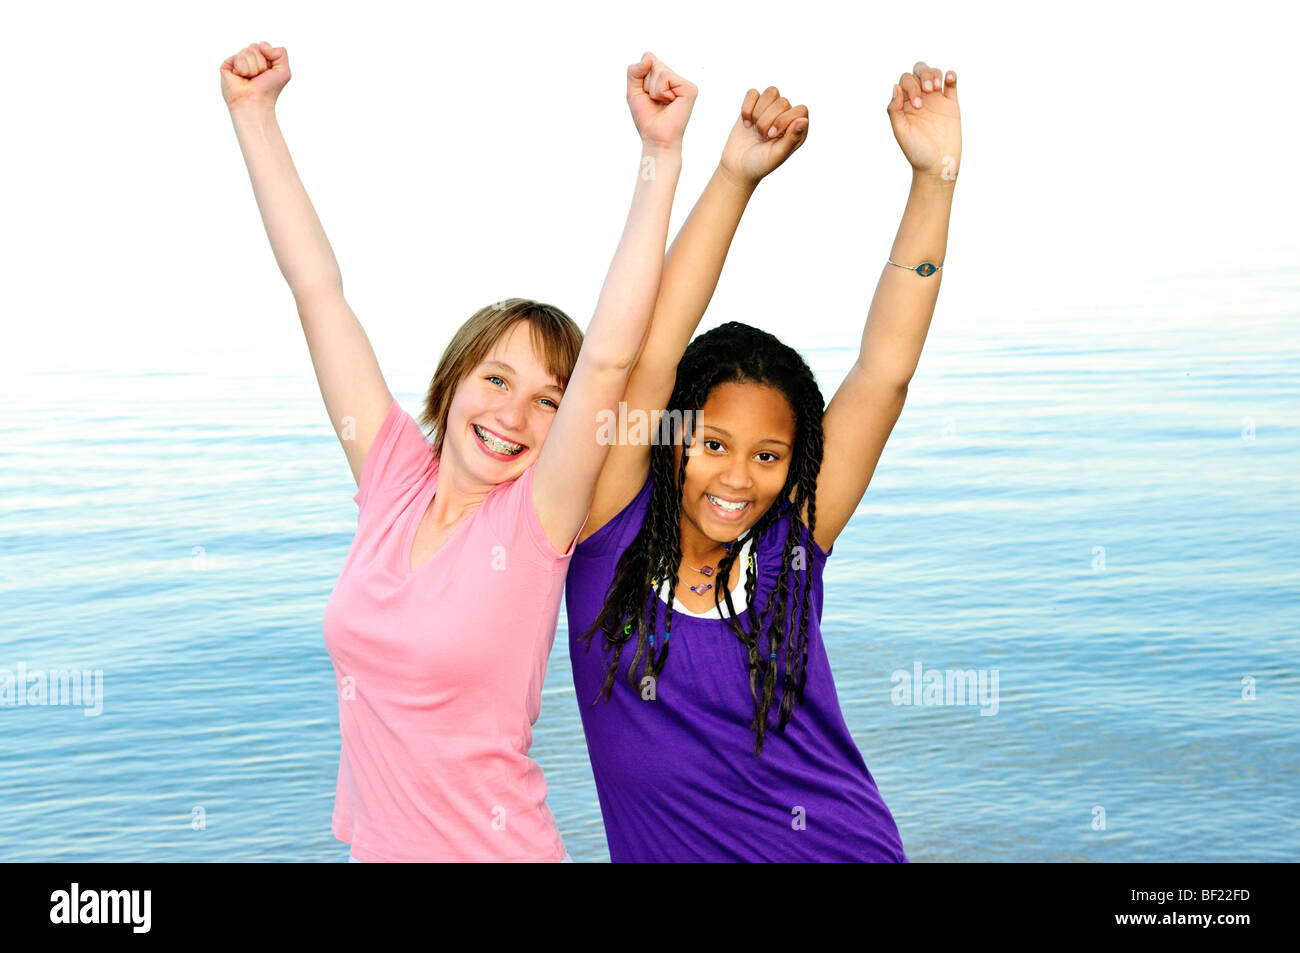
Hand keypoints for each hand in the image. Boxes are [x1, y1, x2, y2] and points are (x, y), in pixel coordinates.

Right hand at [221, 41, 290, 111]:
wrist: (256, 103)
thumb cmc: (269, 90)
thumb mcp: (284, 71)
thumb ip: (281, 53)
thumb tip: (262, 45)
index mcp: (260, 59)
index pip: (264, 45)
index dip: (269, 58)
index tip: (268, 73)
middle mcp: (248, 59)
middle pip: (255, 46)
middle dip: (261, 63)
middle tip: (258, 77)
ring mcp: (237, 62)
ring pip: (247, 51)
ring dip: (253, 67)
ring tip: (250, 79)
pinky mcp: (227, 65)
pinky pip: (238, 57)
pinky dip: (243, 69)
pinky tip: (241, 77)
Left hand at [626, 52, 695, 148]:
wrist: (656, 138)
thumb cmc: (647, 118)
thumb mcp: (633, 91)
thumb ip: (635, 71)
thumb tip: (648, 57)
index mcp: (666, 78)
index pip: (648, 58)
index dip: (640, 77)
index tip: (647, 95)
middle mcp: (676, 78)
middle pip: (652, 62)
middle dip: (646, 84)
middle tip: (654, 101)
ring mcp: (684, 83)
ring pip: (658, 70)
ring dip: (653, 90)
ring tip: (661, 103)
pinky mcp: (689, 88)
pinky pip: (665, 77)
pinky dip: (660, 92)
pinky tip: (669, 103)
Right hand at [719, 86, 808, 186]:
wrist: (737, 166)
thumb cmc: (760, 164)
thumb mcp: (777, 155)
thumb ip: (792, 138)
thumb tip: (804, 120)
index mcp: (797, 130)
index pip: (800, 110)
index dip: (784, 120)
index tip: (771, 135)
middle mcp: (786, 117)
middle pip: (783, 102)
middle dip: (767, 120)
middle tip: (762, 136)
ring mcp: (770, 110)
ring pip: (771, 92)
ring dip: (758, 112)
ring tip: (755, 129)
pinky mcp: (754, 106)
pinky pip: (753, 93)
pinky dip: (746, 108)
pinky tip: (746, 123)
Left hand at [887, 61, 959, 180]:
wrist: (938, 165)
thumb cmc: (916, 152)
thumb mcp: (900, 132)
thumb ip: (894, 110)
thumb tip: (895, 87)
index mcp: (905, 104)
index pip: (905, 81)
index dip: (911, 86)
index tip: (918, 106)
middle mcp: (920, 98)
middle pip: (919, 72)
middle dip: (923, 75)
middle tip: (928, 92)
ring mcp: (936, 100)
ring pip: (935, 73)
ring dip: (935, 74)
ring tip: (936, 88)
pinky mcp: (951, 104)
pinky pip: (952, 83)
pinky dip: (951, 76)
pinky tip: (949, 79)